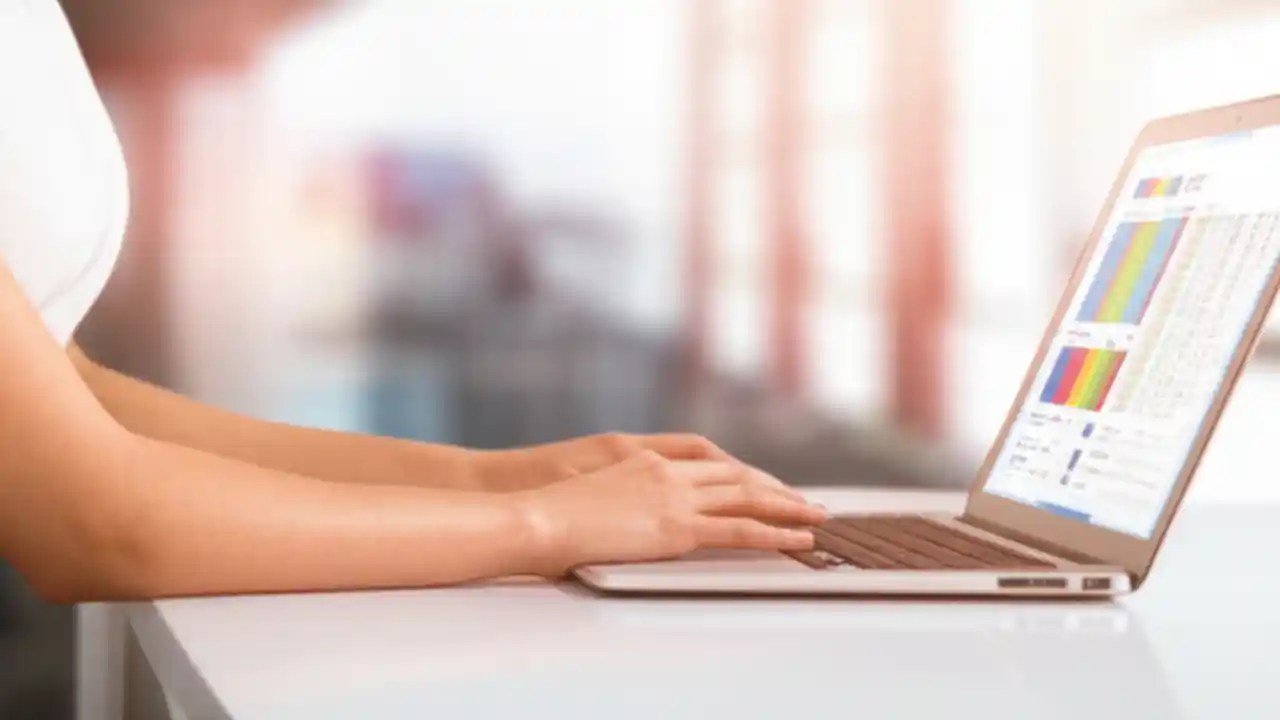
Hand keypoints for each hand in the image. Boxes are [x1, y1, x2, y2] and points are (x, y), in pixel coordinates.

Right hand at [511, 451, 826, 577]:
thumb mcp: (577, 485)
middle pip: (732, 472)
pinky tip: (798, 540)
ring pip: (745, 496)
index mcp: (639, 453)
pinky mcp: (675, 528)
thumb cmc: (540, 505)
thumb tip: (610, 508)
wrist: (532, 512)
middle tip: (801, 498)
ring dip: (786, 506)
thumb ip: (605, 490)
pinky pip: (738, 531)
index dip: (735, 466)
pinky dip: (774, 534)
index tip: (756, 478)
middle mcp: (664, 468)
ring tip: (817, 516)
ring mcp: (672, 496)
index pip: (703, 452)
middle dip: (770, 486)